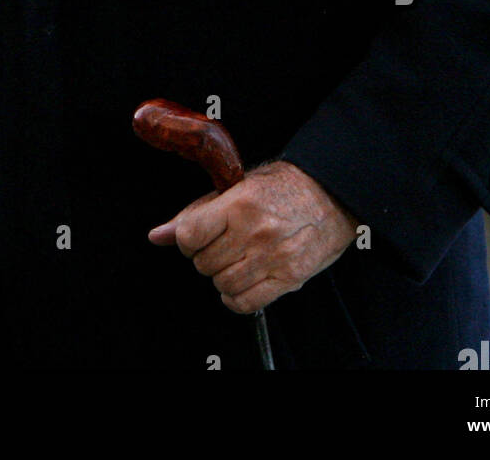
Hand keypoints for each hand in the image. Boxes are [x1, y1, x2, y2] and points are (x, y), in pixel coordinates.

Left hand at [147, 160, 358, 313]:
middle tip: (221, 244)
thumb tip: (157, 236)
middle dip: (205, 256)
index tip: (196, 236)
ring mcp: (274, 258)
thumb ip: (195, 213)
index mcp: (240, 204)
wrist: (332, 194)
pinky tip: (242, 280)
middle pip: (204, 263)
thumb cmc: (283, 186)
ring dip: (222, 276)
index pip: (190, 235)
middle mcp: (256, 233)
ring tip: (235, 259)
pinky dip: (237, 297)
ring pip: (223, 284)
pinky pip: (247, 302)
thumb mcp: (237, 187)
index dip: (186, 240)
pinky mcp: (290, 279)